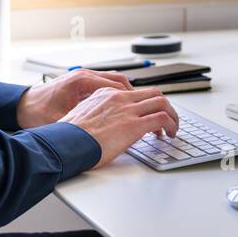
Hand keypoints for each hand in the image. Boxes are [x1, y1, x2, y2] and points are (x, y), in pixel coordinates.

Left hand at [16, 69, 134, 128]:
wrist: (20, 106)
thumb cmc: (36, 113)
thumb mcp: (60, 123)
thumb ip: (81, 126)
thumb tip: (100, 138)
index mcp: (81, 81)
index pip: (118, 86)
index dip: (134, 101)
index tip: (144, 111)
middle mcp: (84, 76)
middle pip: (120, 80)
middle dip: (136, 96)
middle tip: (147, 110)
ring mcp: (82, 78)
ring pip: (113, 82)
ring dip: (126, 94)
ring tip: (136, 110)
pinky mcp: (80, 84)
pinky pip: (104, 85)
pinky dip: (115, 94)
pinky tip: (118, 109)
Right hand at [61, 86, 179, 167]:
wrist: (64, 144)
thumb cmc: (68, 137)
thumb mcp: (82, 119)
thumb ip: (98, 117)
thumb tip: (106, 128)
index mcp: (104, 94)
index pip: (133, 93)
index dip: (146, 104)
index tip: (149, 114)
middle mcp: (118, 98)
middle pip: (152, 93)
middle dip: (164, 105)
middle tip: (168, 119)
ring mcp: (127, 110)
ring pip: (161, 102)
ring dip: (171, 115)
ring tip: (172, 128)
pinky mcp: (134, 125)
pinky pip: (162, 118)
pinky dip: (171, 125)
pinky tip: (170, 134)